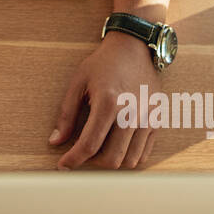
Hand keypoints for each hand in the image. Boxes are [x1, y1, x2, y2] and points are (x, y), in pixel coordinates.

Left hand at [49, 31, 160, 169]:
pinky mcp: (158, 120)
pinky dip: (129, 156)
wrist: (134, 47)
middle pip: (112, 158)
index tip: (63, 165)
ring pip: (130, 161)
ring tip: (98, 150)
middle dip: (91, 162)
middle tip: (80, 154)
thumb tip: (55, 142)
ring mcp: (148, 118)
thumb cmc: (103, 63)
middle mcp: (132, 113)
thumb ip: (66, 114)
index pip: (90, 144)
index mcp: (108, 103)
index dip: (73, 159)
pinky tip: (116, 146)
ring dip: (111, 161)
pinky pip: (144, 153)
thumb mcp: (78, 82)